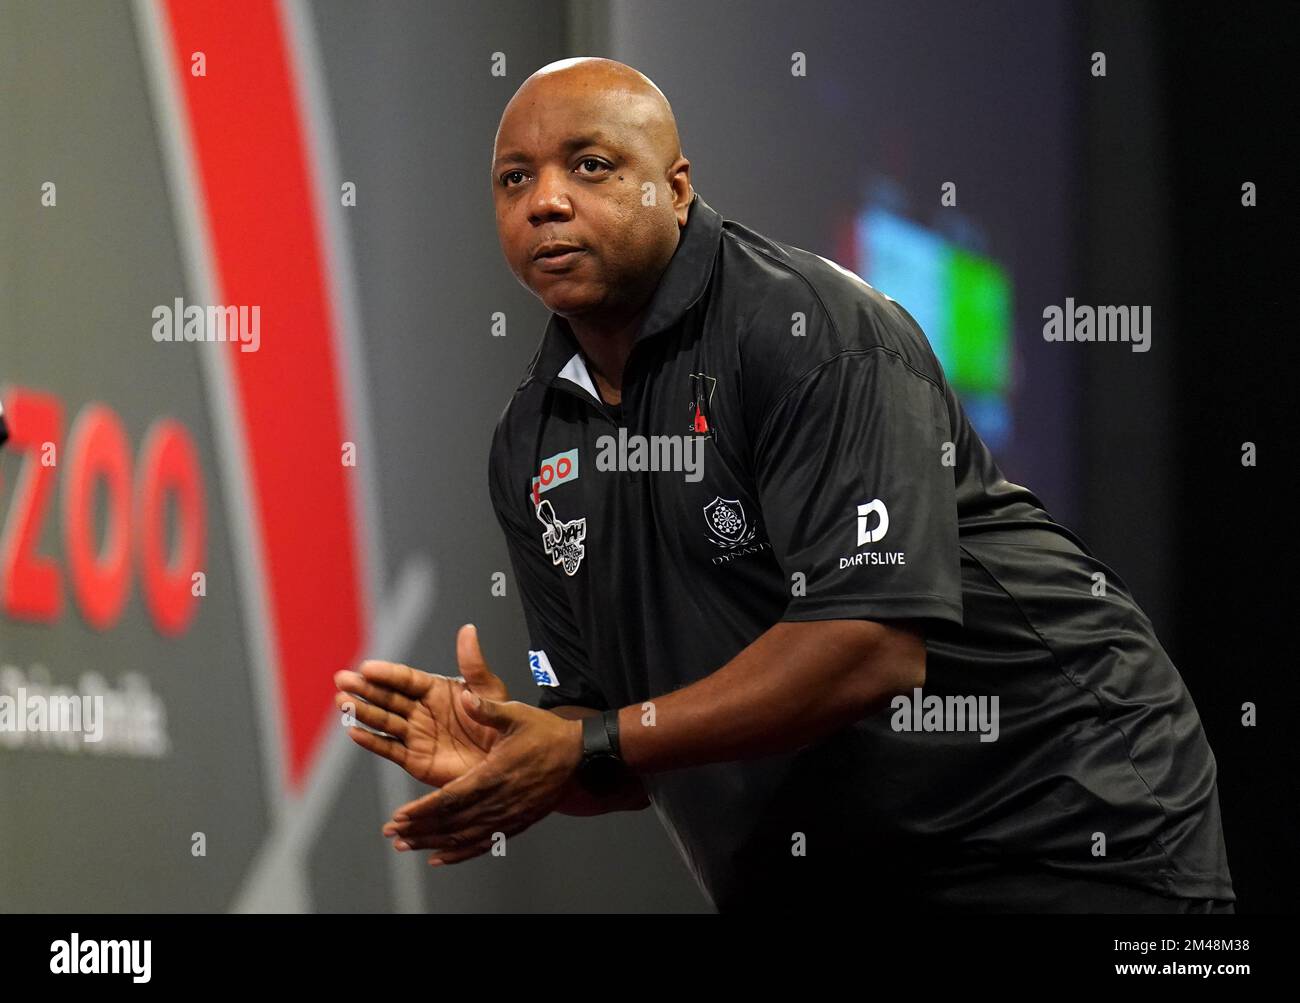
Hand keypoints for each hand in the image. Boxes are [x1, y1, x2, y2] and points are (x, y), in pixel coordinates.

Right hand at [333, 624, 507, 788]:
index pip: (406, 678)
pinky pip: (389, 748)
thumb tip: (468, 629)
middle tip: (342, 680)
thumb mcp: (489, 689)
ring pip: (384, 720)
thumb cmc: (499, 723)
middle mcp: (421, 710)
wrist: (505, 762)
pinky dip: (371, 740)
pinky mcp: (414, 759)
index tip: (367, 667)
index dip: (387, 673)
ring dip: (362, 711)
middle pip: (388, 697)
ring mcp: (415, 734)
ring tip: (342, 702)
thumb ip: (473, 663)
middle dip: (365, 688)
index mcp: (436, 689)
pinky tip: (354, 731)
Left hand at [381, 694, 583, 865]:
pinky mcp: (517, 823)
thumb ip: (488, 709)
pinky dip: (461, 853)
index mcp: (495, 774)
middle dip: (420, 829)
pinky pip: (485, 843)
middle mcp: (500, 801)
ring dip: (434, 843)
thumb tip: (464, 695)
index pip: (451, 799)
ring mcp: (510, 816)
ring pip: (465, 837)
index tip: (399, 816)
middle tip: (392, 834)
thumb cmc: (547, 733)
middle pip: (453, 823)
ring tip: (407, 846)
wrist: (580, 757)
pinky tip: (441, 858)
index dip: (423, 810)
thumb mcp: (517, 714)